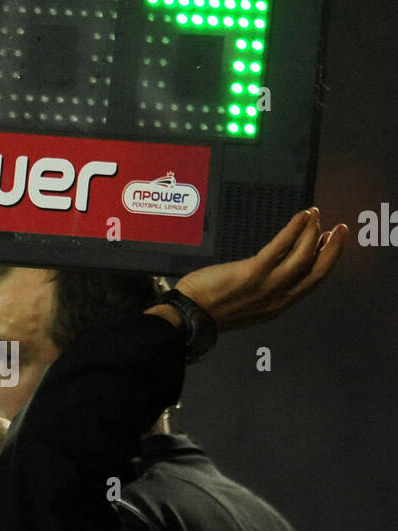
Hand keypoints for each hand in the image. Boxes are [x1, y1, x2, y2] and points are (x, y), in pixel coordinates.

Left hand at [173, 208, 346, 330]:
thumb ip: (264, 292)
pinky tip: (302, 216)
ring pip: (304, 257)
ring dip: (313, 233)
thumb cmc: (211, 307)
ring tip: (315, 215)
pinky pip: (281, 247)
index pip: (312, 281)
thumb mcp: (248, 305)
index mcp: (279, 306)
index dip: (326, 261)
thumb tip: (273, 271)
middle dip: (332, 248)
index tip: (331, 243)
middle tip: (340, 228)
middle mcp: (279, 298)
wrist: (190, 315)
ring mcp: (268, 286)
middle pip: (317, 271)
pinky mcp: (254, 272)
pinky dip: (295, 229)